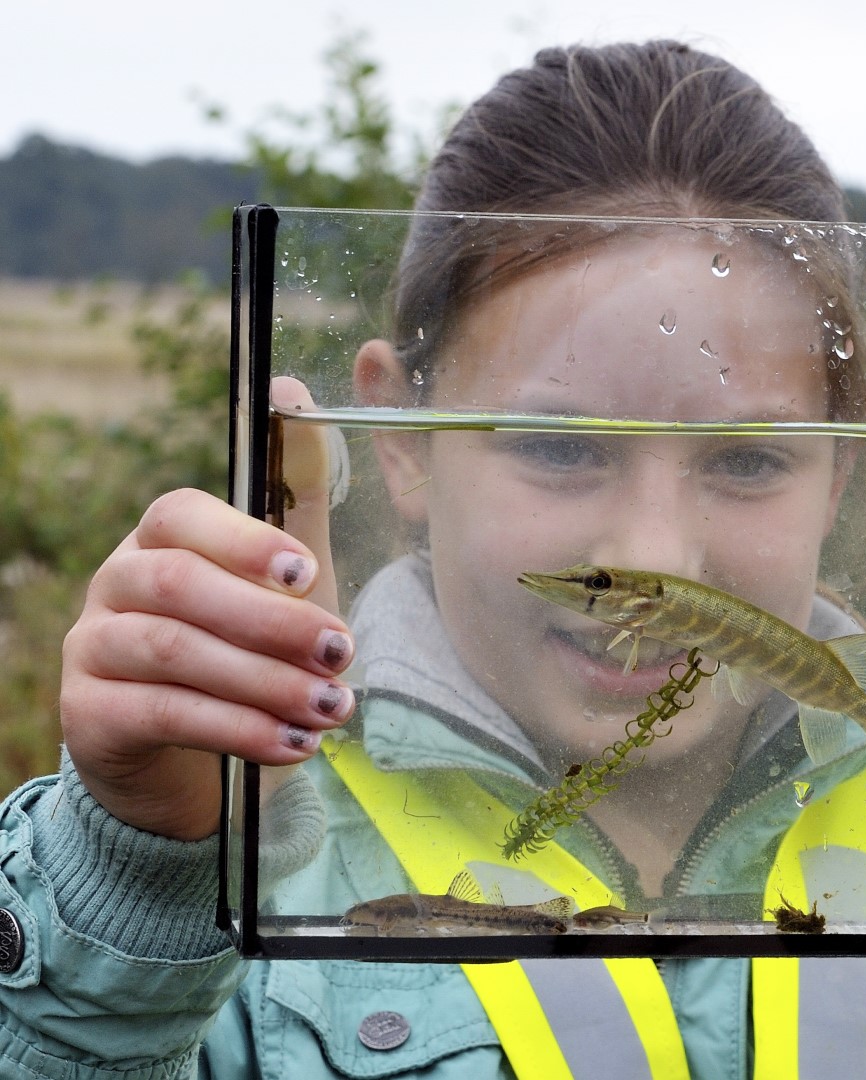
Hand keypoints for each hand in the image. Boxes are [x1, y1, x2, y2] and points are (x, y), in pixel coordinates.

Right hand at [59, 378, 349, 838]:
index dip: (241, 538)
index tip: (307, 570)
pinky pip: (164, 715)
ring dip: (264, 682)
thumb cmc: (246, 649)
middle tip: (342, 652)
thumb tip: (295, 391)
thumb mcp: (281, 579)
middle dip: (272, 622)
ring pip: (173, 653)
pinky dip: (239, 730)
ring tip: (331, 707)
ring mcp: (93, 648)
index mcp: (162, 540)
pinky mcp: (90, 715)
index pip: (181, 514)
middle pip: (181, 587)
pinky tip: (294, 745)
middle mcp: (116, 584)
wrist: (193, 757)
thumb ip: (296, 496)